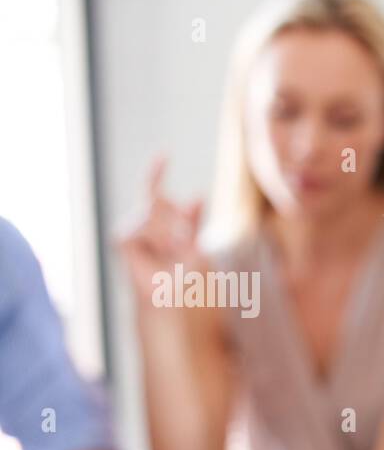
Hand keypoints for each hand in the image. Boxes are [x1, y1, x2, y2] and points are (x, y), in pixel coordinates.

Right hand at [115, 156, 205, 309]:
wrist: (172, 295)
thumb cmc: (186, 275)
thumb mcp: (197, 242)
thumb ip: (193, 221)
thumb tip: (196, 195)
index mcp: (158, 224)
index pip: (155, 193)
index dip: (156, 173)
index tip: (164, 154)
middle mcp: (141, 223)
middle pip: (159, 201)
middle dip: (177, 222)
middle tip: (182, 246)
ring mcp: (130, 229)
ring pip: (154, 213)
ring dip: (171, 234)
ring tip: (171, 253)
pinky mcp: (122, 237)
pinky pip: (146, 225)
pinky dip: (160, 237)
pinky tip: (160, 251)